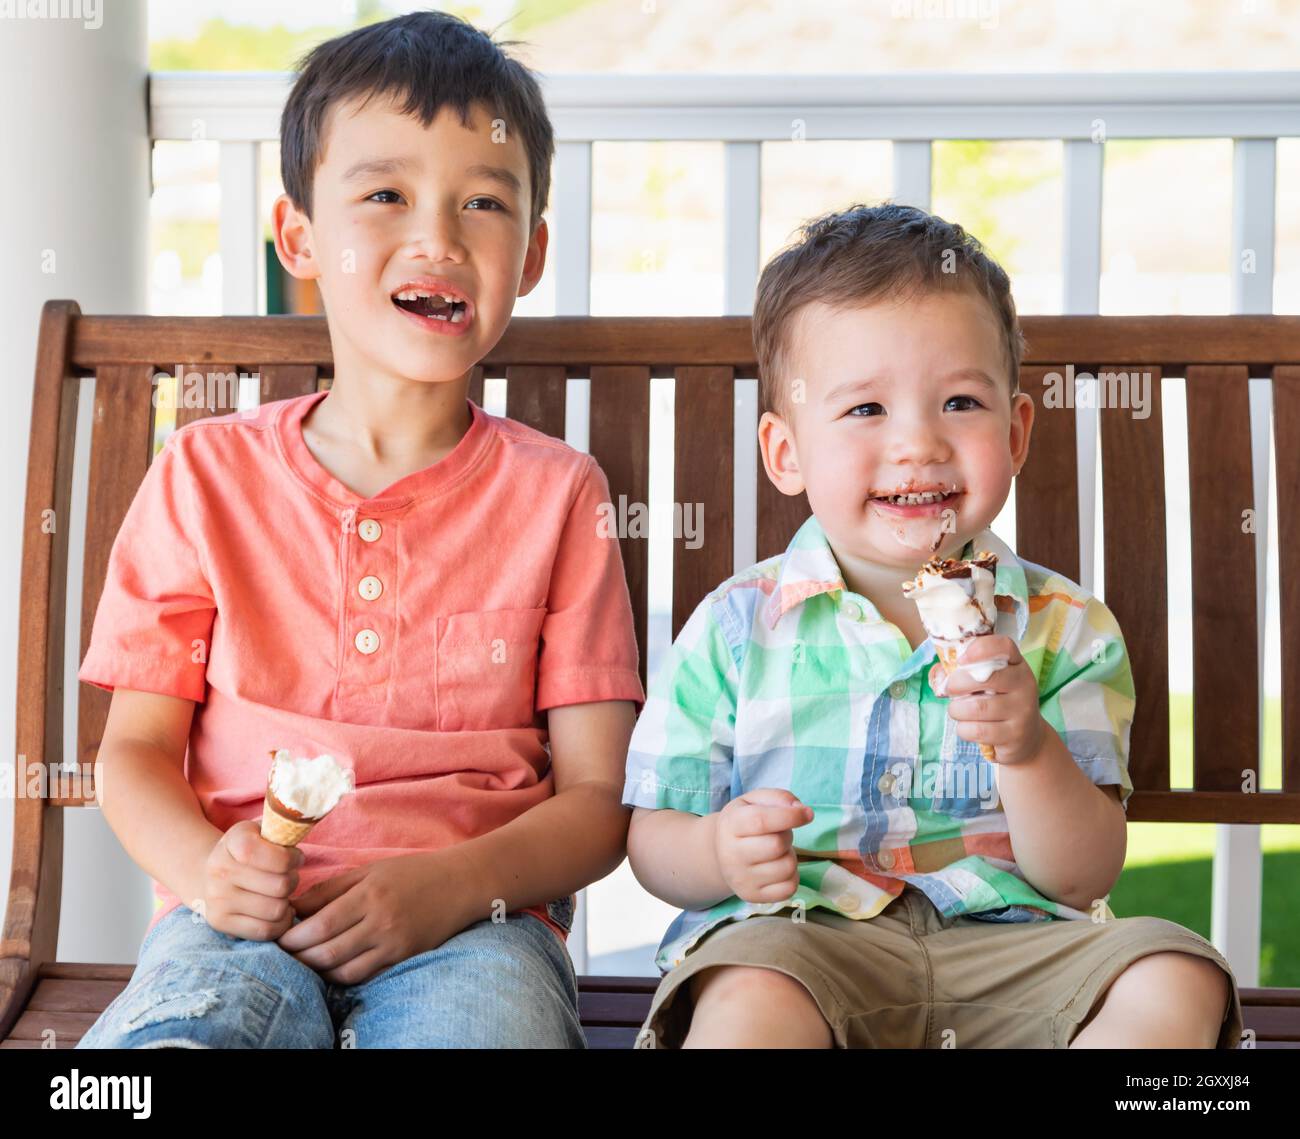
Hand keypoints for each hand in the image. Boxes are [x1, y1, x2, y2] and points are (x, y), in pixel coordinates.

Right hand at [197, 819, 302, 940]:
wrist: (209, 873)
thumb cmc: (248, 850)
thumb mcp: (262, 830)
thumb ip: (283, 827)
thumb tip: (306, 823)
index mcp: (234, 841)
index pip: (277, 858)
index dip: (293, 859)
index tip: (295, 858)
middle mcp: (220, 870)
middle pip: (281, 886)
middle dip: (293, 881)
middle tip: (288, 877)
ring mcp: (217, 898)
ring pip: (276, 910)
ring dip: (286, 903)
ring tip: (280, 894)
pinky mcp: (219, 922)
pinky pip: (264, 931)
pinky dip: (280, 924)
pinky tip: (278, 911)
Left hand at [275, 852, 468, 984]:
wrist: (460, 884)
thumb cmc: (412, 873)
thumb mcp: (370, 871)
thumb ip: (330, 889)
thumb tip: (294, 906)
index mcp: (371, 895)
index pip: (322, 924)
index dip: (295, 936)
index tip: (279, 936)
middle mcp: (382, 923)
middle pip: (328, 951)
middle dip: (299, 957)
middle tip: (283, 954)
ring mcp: (394, 945)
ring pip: (344, 971)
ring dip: (318, 971)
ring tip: (304, 962)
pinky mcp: (404, 959)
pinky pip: (365, 976)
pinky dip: (343, 976)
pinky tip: (332, 967)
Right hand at [714, 788, 812, 903]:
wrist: (720, 854)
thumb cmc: (743, 823)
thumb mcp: (754, 801)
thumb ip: (778, 798)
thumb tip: (801, 810)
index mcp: (730, 825)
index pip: (760, 821)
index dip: (789, 816)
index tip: (807, 813)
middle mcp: (731, 854)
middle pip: (776, 845)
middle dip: (787, 836)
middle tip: (779, 834)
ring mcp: (741, 879)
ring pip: (786, 867)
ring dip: (790, 856)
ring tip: (776, 852)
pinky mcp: (752, 896)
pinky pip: (789, 888)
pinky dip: (791, 876)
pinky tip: (778, 868)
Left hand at [928, 635, 1044, 766]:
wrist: (1026, 737)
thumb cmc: (998, 702)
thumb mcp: (987, 682)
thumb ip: (962, 671)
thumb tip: (938, 674)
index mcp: (1017, 665)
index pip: (1005, 646)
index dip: (980, 648)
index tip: (961, 659)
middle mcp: (1024, 685)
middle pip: (985, 678)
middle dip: (956, 684)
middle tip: (951, 690)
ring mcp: (1022, 711)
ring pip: (976, 707)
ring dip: (956, 710)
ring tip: (958, 710)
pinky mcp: (1015, 735)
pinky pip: (977, 730)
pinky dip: (964, 729)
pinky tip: (968, 727)